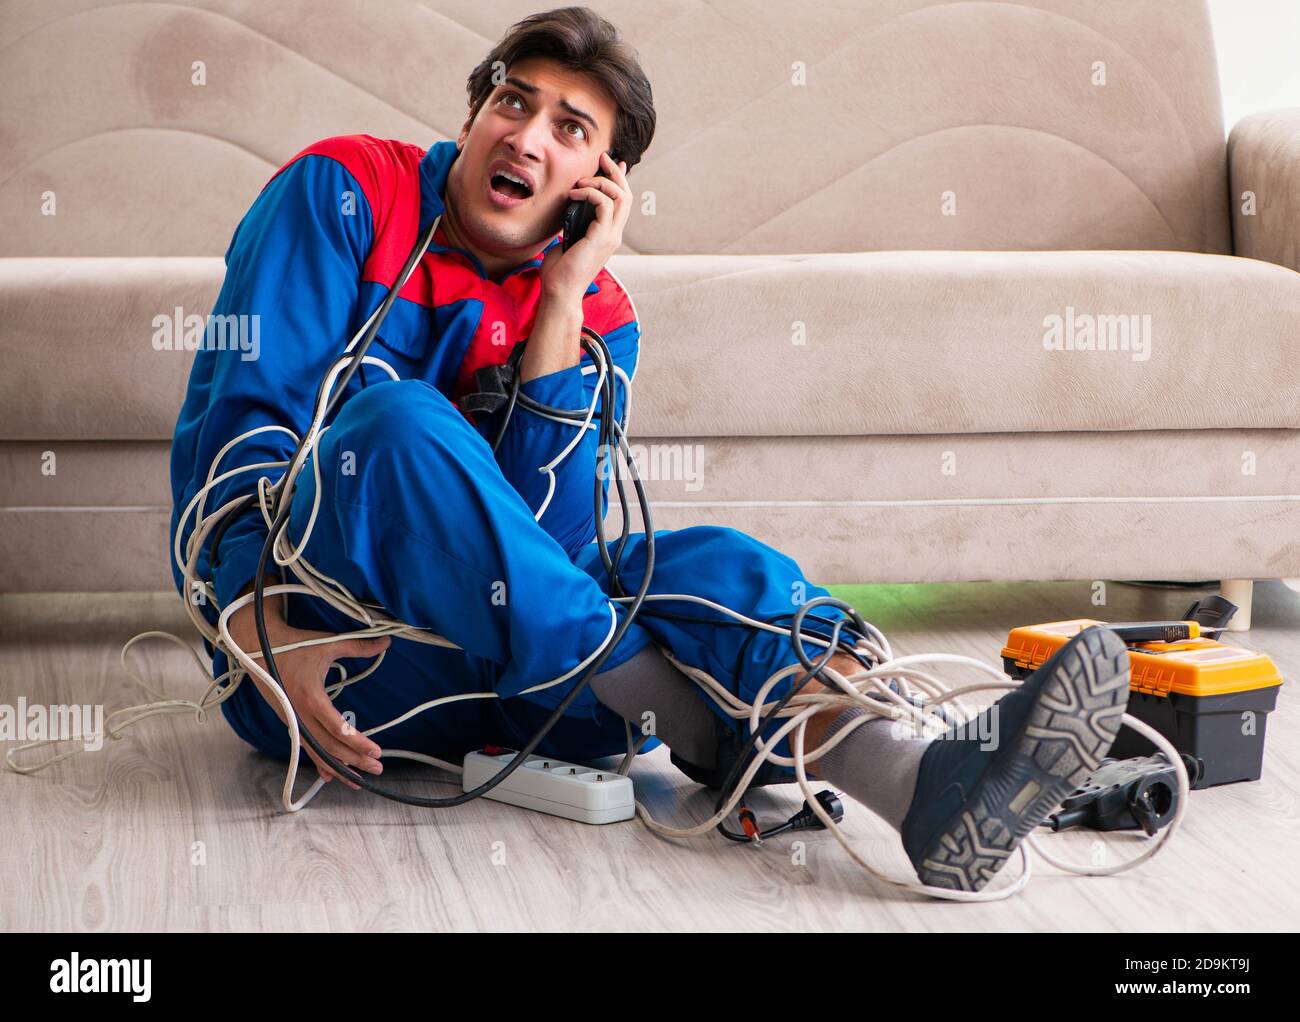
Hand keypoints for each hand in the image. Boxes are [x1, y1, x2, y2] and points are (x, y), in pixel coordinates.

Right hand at [226, 601, 389, 788]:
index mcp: (310, 697)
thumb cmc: (293, 645)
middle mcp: (299, 714)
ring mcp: (292, 720)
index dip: (358, 743)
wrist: (256, 648)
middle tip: (377, 769)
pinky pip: (305, 747)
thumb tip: (386, 642)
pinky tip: (329, 776)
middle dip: (354, 761)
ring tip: (358, 781)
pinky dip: (318, 762)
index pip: (338, 728)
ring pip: (316, 752)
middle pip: (328, 746)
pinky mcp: (289, 722)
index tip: (376, 752)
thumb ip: (358, 645)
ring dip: (337, 767)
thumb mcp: (327, 643)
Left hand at [538, 151, 630, 303]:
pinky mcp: (602, 237)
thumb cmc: (560, 271)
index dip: (619, 179)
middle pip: (626, 194)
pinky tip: (573, 194)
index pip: (622, 202)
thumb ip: (574, 223)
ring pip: (620, 196)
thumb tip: (570, 207)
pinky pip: (603, 204)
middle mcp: (614, 234)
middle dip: (615, 172)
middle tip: (601, 157)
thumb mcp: (568, 239)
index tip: (608, 163)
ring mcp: (611, 236)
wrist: (560, 292)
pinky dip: (589, 193)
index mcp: (608, 234)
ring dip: (600, 182)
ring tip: (579, 183)